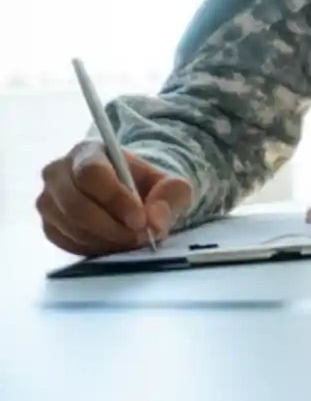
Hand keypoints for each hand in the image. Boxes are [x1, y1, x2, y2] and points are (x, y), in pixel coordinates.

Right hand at [35, 141, 193, 255]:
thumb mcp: (170, 185)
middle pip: (76, 204)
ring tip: (132, 242)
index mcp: (88, 152)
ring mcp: (48, 200)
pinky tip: (115, 246)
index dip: (115, 199)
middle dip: (111, 227)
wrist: (130, 197)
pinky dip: (93, 248)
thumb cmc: (147, 186)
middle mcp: (58, 173)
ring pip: (70, 226)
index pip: (92, 174)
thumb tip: (155, 222)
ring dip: (105, 240)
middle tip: (139, 238)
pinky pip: (66, 242)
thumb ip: (171, 196)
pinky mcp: (48, 225)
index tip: (140, 220)